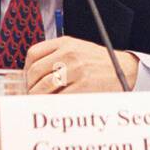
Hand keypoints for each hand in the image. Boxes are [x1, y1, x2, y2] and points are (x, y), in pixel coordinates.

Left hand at [24, 37, 138, 94]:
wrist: (124, 69)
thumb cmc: (100, 61)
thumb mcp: (78, 49)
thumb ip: (57, 55)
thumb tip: (34, 73)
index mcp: (65, 43)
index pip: (33, 53)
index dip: (26, 68)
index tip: (26, 79)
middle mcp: (69, 54)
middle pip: (35, 71)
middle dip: (29, 86)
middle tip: (29, 94)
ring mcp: (75, 70)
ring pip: (43, 86)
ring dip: (36, 97)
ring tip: (37, 102)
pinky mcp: (83, 85)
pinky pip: (57, 98)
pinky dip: (50, 104)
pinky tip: (51, 106)